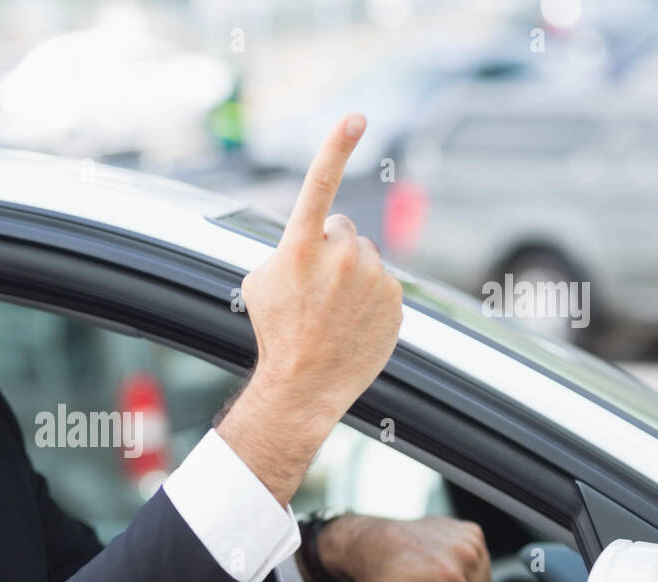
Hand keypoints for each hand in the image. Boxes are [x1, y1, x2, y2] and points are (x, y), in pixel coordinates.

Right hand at [217, 113, 405, 505]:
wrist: (303, 386)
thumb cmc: (276, 332)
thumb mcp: (262, 281)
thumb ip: (289, 246)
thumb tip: (316, 236)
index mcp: (300, 248)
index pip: (319, 185)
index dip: (336, 148)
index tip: (355, 118)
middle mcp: (341, 256)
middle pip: (342, 228)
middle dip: (330, 247)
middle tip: (313, 289)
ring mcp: (372, 278)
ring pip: (364, 256)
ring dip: (350, 273)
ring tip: (331, 312)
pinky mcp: (396, 299)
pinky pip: (382, 282)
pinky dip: (369, 297)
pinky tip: (351, 323)